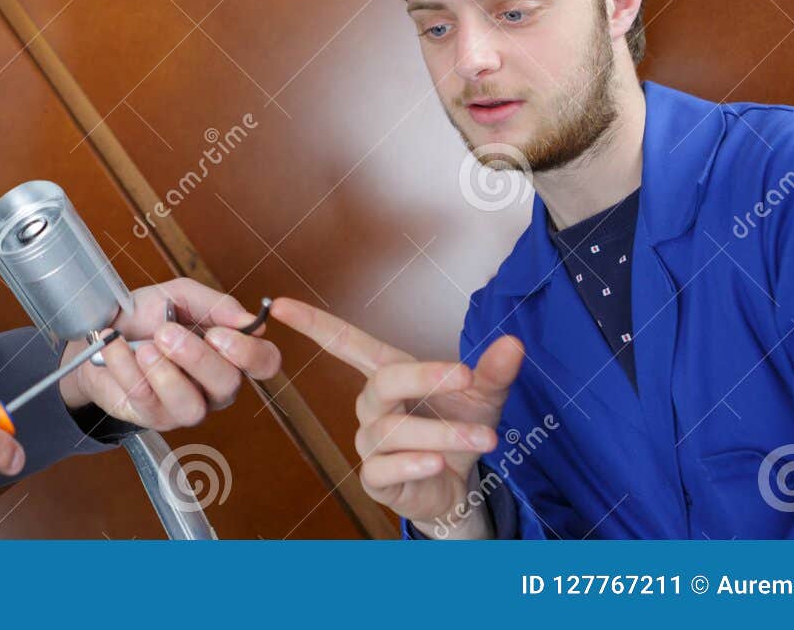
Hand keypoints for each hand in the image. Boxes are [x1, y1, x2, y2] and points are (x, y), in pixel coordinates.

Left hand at [58, 278, 280, 428]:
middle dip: (198, 358)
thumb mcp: (180, 295)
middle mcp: (213, 387)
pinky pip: (146, 399)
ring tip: (144, 347)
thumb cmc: (146, 316)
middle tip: (167, 332)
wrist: (100, 330)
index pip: (264, 363)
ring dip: (165, 373)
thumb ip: (215, 304)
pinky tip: (118, 347)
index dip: (250, 353)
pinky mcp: (151, 417)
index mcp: (229, 354)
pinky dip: (127, 367)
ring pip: (192, 408)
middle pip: (228, 385)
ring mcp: (184, 406)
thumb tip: (251, 320)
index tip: (218, 334)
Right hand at [270, 297, 522, 538]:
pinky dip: (413, 465)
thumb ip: (493, 371)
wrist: (461, 488)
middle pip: (383, 382)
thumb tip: (514, 344)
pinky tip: (437, 463)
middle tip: (466, 377)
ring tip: (485, 438)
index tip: (279, 305)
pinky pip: (384, 469)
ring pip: (395, 430)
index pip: (345, 343)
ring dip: (443, 432)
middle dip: (425, 377)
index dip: (313, 324)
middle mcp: (373, 406)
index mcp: (390, 375)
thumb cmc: (460, 429)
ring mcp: (371, 443)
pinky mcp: (377, 478)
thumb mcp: (482, 398)